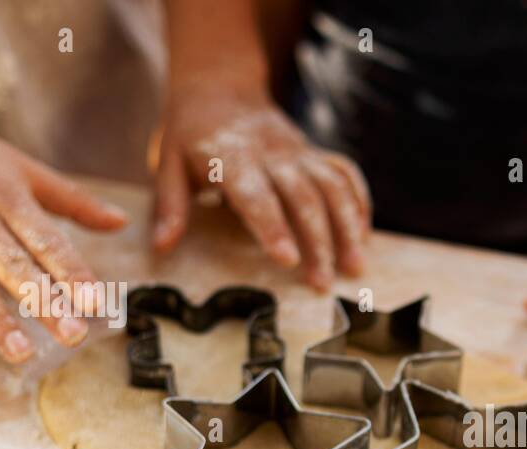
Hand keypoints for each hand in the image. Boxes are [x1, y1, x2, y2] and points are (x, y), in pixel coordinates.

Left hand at [153, 81, 370, 289]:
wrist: (220, 86)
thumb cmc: (190, 134)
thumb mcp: (168, 164)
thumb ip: (170, 206)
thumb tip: (163, 247)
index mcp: (231, 156)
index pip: (256, 194)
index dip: (273, 227)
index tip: (288, 260)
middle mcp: (271, 153)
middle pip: (304, 197)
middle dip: (318, 241)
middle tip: (322, 283)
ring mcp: (298, 151)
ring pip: (332, 186)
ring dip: (347, 227)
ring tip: (353, 267)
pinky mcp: (314, 152)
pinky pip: (344, 173)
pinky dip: (359, 201)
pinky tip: (363, 236)